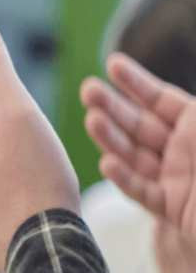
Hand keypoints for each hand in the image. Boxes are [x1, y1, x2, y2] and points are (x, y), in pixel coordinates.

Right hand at [81, 53, 195, 238]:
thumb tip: (188, 98)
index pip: (162, 100)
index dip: (137, 82)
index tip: (112, 63)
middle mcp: (186, 150)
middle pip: (141, 125)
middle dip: (113, 106)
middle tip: (87, 90)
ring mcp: (176, 178)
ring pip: (135, 156)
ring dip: (111, 138)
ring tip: (91, 121)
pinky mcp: (171, 209)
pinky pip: (142, 191)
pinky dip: (124, 178)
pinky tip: (108, 164)